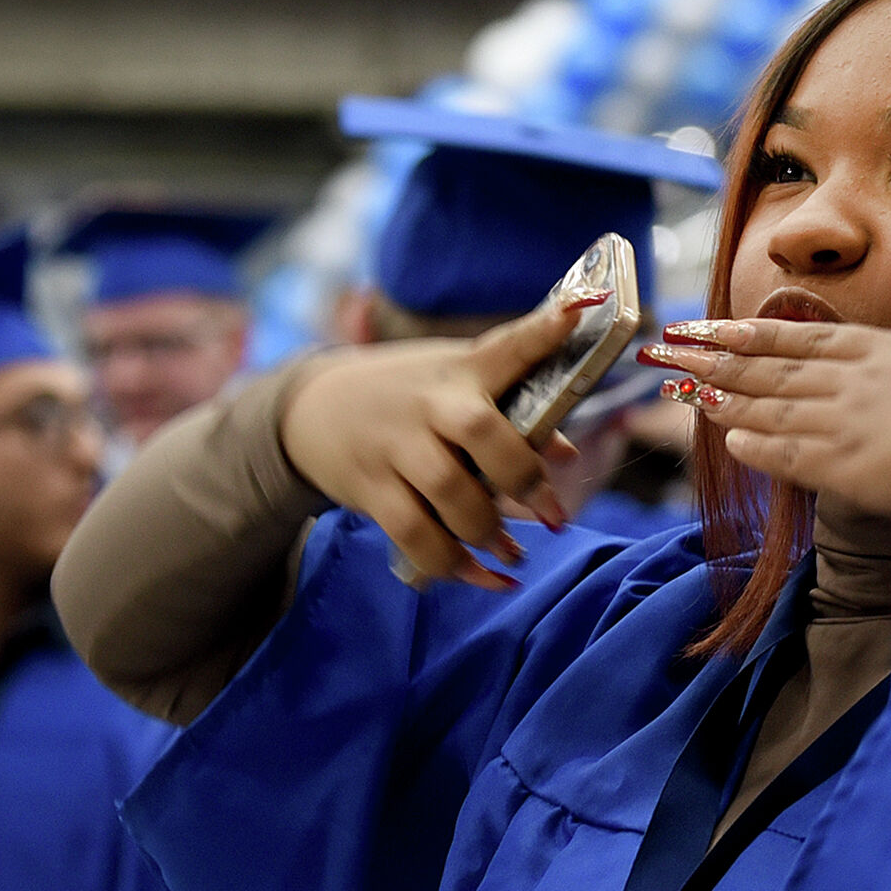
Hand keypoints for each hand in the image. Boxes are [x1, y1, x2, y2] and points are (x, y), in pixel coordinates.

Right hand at [279, 298, 599, 587]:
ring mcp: (395, 445)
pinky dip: (456, 566)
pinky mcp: (370, 488)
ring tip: (515, 551)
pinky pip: (416, 535)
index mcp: (461, 370)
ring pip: (449, 494)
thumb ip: (516, 411)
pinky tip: (488, 577)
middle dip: (522, 476)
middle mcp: (428, 403)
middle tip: (552, 513)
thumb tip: (568, 454)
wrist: (313, 409)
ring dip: (490, 532)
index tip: (577, 314)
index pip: (507, 345)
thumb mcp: (458, 386)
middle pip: (479, 431)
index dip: (543, 331)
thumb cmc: (412, 397)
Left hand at [640, 182, 890, 519]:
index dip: (747, 331)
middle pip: (770, 369)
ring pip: (770, 408)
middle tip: (669, 353)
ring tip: (687, 392)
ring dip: (727, 399)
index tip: (706, 326)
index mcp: (879, 348)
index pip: (797, 336)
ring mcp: (842, 426)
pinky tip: (731, 441)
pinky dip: (756, 446)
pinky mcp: (846, 472)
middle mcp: (850, 382)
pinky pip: (787, 456)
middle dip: (716, 360)